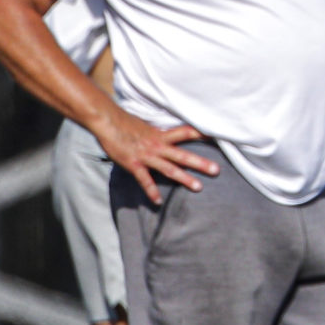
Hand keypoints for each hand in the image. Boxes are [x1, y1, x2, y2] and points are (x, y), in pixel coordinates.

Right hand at [95, 110, 218, 202]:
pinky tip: (158, 202)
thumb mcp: (148, 126)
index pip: (186, 133)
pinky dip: (151, 191)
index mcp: (162, 135)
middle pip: (183, 155)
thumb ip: (160, 134)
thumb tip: (171, 135)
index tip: (217, 138)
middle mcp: (158, 146)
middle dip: (200, 163)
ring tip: (199, 187)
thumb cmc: (126, 123)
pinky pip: (144, 180)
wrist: (107, 121)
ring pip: (169, 169)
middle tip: (217, 170)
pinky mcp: (134, 164)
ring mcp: (146, 156)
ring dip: (184, 178)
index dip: (201, 135)